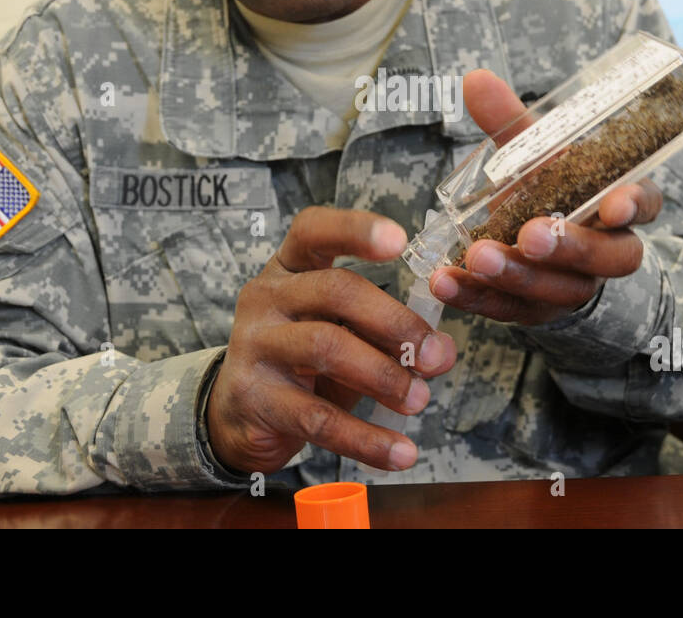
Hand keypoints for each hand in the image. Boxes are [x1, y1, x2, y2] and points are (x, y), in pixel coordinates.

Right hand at [206, 206, 457, 475]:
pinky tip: (399, 452)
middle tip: (436, 357)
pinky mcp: (253, 398)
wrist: (238, 413)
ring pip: (326, 347)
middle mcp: (266, 296)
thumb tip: (443, 350)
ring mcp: (253, 344)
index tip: (400, 240)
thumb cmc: (302, 360)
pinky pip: (316, 417)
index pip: (314, 230)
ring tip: (419, 401)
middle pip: (335, 290)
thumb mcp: (344, 333)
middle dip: (395, 322)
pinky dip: (365, 438)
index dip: (355, 230)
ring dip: (384, 376)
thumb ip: (390, 334)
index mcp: (290, 268)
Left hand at [427, 69, 664, 324]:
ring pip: (559, 291)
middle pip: (608, 258)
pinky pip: (511, 312)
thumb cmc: (547, 192)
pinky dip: (477, 298)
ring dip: (517, 276)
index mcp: (618, 204)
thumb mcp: (535, 155)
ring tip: (477, 258)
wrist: (540, 253)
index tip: (616, 204)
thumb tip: (474, 78)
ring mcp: (574, 287)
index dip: (634, 205)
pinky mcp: (537, 313)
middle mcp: (607, 251)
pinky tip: (446, 282)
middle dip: (569, 248)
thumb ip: (511, 122)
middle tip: (531, 235)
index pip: (645, 204)